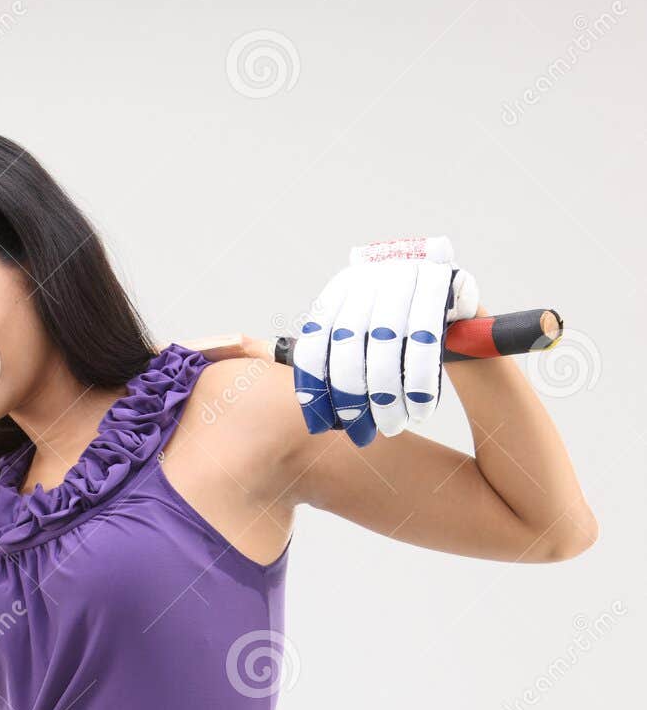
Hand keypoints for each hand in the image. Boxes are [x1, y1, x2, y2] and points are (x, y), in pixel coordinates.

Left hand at [293, 235, 479, 446]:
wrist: (463, 325)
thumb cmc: (402, 348)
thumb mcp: (354, 345)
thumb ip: (310, 354)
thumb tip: (247, 364)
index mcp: (342, 290)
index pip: (317, 342)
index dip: (317, 387)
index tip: (321, 426)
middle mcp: (370, 276)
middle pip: (349, 347)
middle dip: (354, 399)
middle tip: (362, 435)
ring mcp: (407, 274)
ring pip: (387, 348)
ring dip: (388, 397)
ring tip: (393, 427)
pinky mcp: (445, 283)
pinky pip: (425, 342)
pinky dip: (420, 383)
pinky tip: (420, 410)